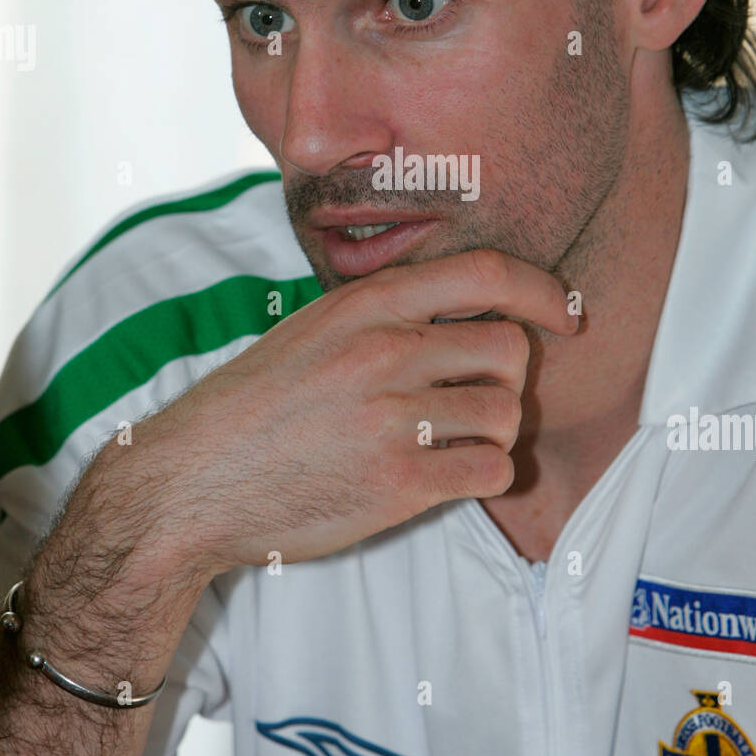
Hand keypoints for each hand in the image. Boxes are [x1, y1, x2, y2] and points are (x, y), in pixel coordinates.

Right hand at [139, 249, 574, 575]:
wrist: (191, 482)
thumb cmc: (254, 406)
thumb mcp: (314, 330)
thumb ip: (385, 315)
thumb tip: (474, 312)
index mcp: (365, 303)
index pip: (486, 273)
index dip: (541, 291)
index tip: (565, 315)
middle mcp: (385, 351)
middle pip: (510, 350)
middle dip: (508, 379)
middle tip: (477, 399)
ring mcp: (393, 417)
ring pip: (506, 413)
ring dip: (494, 432)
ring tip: (454, 442)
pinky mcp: (398, 482)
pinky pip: (492, 469)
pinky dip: (485, 475)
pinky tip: (449, 475)